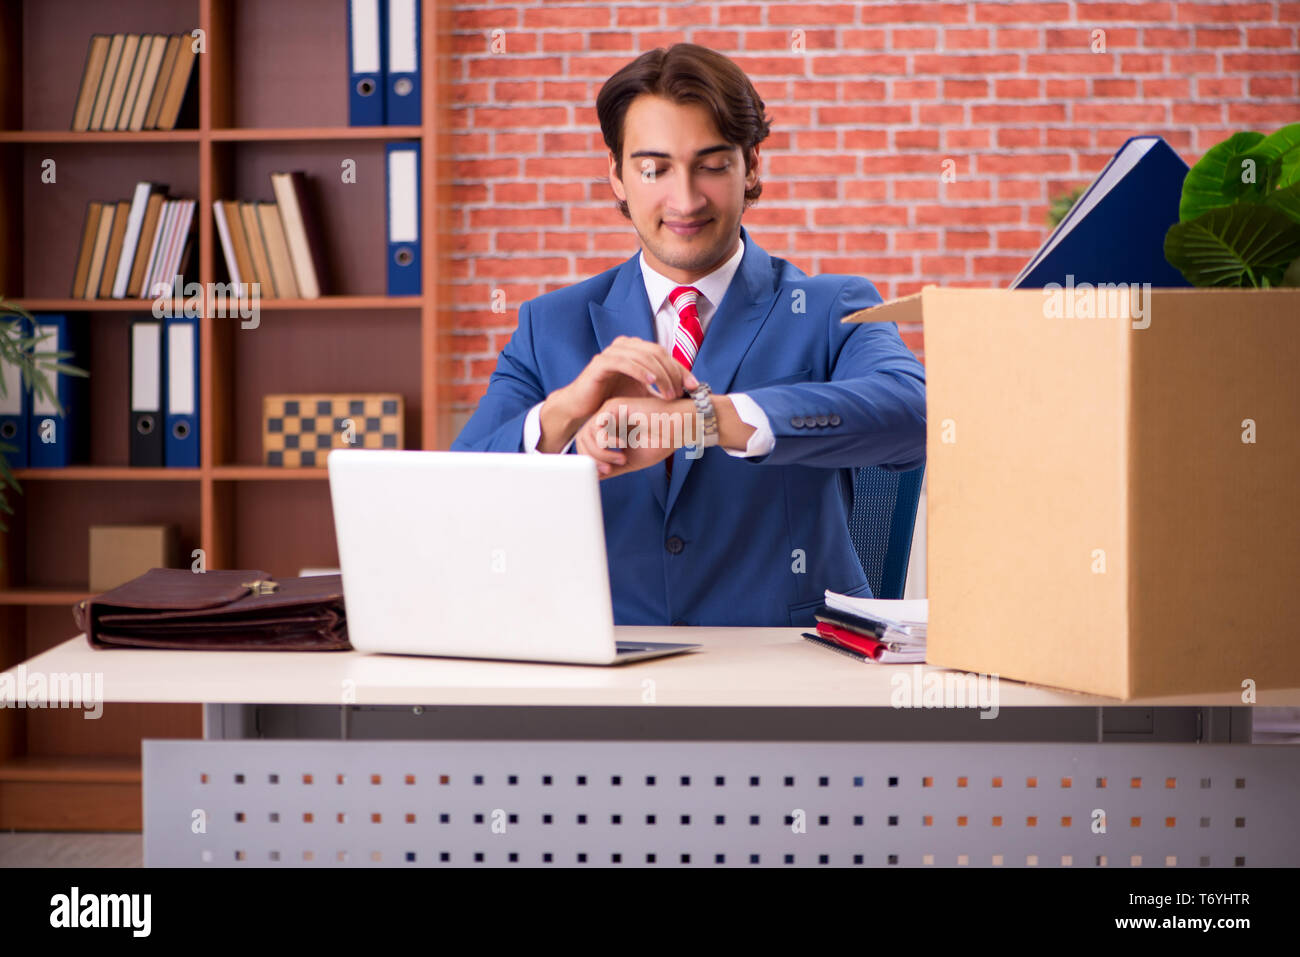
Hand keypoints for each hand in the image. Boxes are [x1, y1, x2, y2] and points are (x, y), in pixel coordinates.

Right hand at [538, 337, 697, 451]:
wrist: (583, 410)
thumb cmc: (613, 402)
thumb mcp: (643, 394)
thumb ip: (662, 387)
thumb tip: (690, 389)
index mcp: (636, 351)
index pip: (664, 355)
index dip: (681, 369)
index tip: (693, 387)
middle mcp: (625, 347)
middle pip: (657, 352)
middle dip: (672, 372)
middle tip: (680, 392)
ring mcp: (613, 353)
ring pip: (643, 356)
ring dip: (660, 374)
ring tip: (668, 392)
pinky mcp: (601, 362)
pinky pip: (625, 362)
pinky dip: (641, 370)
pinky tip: (652, 382)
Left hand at [574, 395, 694, 478]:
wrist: (680, 427)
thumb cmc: (660, 441)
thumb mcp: (630, 461)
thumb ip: (610, 468)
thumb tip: (593, 477)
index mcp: (609, 430)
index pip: (586, 446)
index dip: (591, 462)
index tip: (607, 473)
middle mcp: (606, 419)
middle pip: (582, 440)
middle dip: (593, 459)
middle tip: (609, 469)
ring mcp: (609, 411)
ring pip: (587, 434)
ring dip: (601, 453)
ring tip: (620, 458)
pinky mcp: (615, 406)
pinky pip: (598, 426)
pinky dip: (606, 441)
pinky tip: (623, 444)